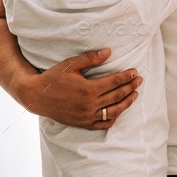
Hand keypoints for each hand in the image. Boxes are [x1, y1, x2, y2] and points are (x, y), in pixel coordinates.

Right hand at [24, 49, 141, 128]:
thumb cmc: (53, 78)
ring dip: (127, 103)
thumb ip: (91, 59)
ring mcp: (87, 116)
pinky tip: (119, 111)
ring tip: (135, 95)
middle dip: (131, 87)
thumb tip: (109, 52)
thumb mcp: (70, 64)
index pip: (114, 82)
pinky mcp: (83, 124)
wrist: (36, 96)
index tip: (135, 72)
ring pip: (114, 111)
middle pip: (117, 95)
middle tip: (139, 80)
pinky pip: (103, 124)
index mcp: (88, 89)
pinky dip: (113, 119)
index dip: (127, 76)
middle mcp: (90, 105)